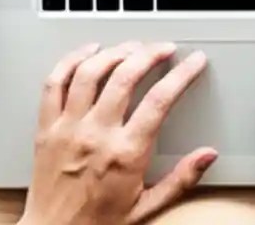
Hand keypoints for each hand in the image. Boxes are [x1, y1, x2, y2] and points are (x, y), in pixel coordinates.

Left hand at [20, 41, 215, 224]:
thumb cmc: (98, 222)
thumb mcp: (148, 207)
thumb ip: (181, 179)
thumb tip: (208, 155)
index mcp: (126, 154)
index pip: (159, 100)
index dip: (181, 74)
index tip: (194, 62)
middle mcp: (96, 135)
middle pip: (125, 76)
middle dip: (150, 53)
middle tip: (165, 48)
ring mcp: (68, 128)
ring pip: (90, 73)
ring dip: (114, 52)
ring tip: (132, 46)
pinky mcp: (46, 127)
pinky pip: (54, 83)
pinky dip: (71, 61)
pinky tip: (87, 52)